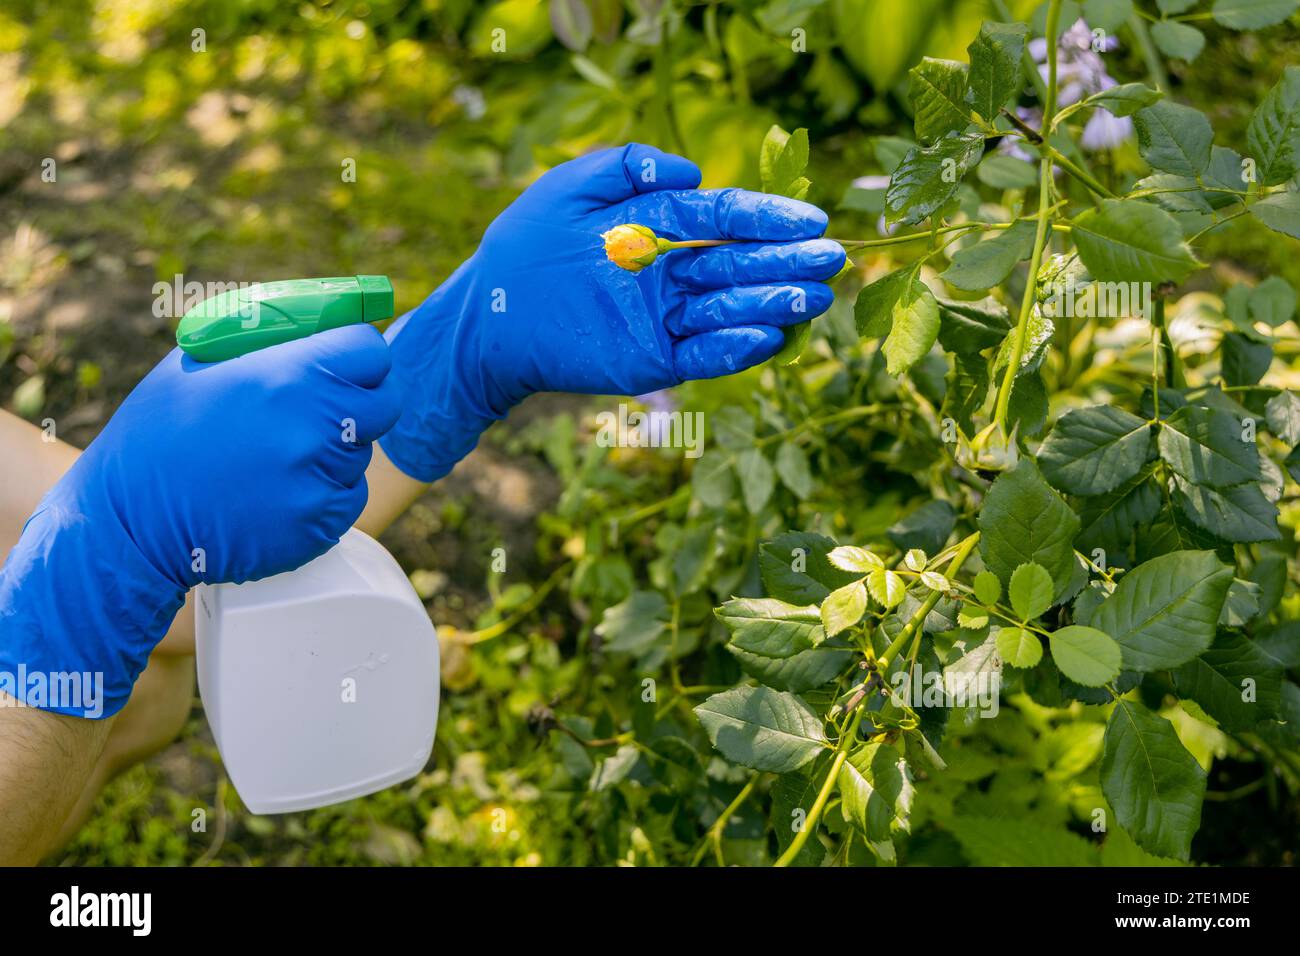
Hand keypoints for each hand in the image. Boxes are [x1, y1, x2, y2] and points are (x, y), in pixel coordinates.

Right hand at [0, 324, 399, 716]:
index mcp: (290, 375)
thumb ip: (273, 341)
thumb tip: (328, 323)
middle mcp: (313, 428)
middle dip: (361, 399)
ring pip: (361, 452)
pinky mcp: (318, 526)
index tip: (348, 361)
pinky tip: (278, 490)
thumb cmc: (163, 430)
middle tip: (326, 406)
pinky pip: (348, 498)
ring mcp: (318, 481)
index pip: (370, 351)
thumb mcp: (206, 360)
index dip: (360, 354)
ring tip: (276, 455)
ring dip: (336, 450)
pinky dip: (325, 494)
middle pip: (384, 403)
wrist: (130, 519)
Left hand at [380, 143, 844, 481]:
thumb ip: (626, 166)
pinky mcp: (652, 360)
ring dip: (772, 305)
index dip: (763, 216)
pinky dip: (733, 349)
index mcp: (655, 227)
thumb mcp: (567, 188)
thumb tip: (691, 170)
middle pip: (736, 265)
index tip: (807, 217)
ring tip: (814, 298)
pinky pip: (702, 356)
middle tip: (831, 259)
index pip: (719, 218)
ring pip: (729, 311)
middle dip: (784, 262)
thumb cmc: (523, 246)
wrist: (485, 318)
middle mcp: (668, 273)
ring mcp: (663, 319)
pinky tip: (767, 337)